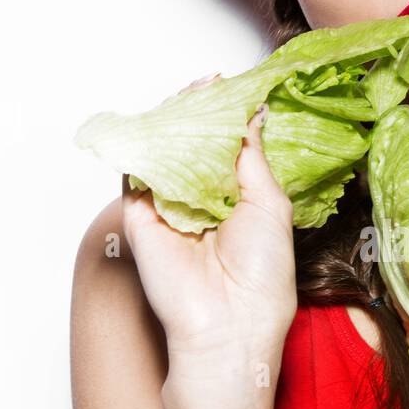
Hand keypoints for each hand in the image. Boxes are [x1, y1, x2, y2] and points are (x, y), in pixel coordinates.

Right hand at [121, 75, 297, 364]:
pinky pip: (138, 171)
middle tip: (212, 85)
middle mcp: (201, 204)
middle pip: (193, 148)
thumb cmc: (261, 274)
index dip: (229, 121)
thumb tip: (253, 114)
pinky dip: (148, 142)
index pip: (226, 152)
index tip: (236, 91)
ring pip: (164, 154)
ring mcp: (169, 209)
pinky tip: (167, 119)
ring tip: (195, 92)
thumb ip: (254, 157)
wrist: (229, 323)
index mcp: (236, 203)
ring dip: (175, 121)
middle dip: (201, 115)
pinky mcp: (140, 216)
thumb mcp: (270, 204)